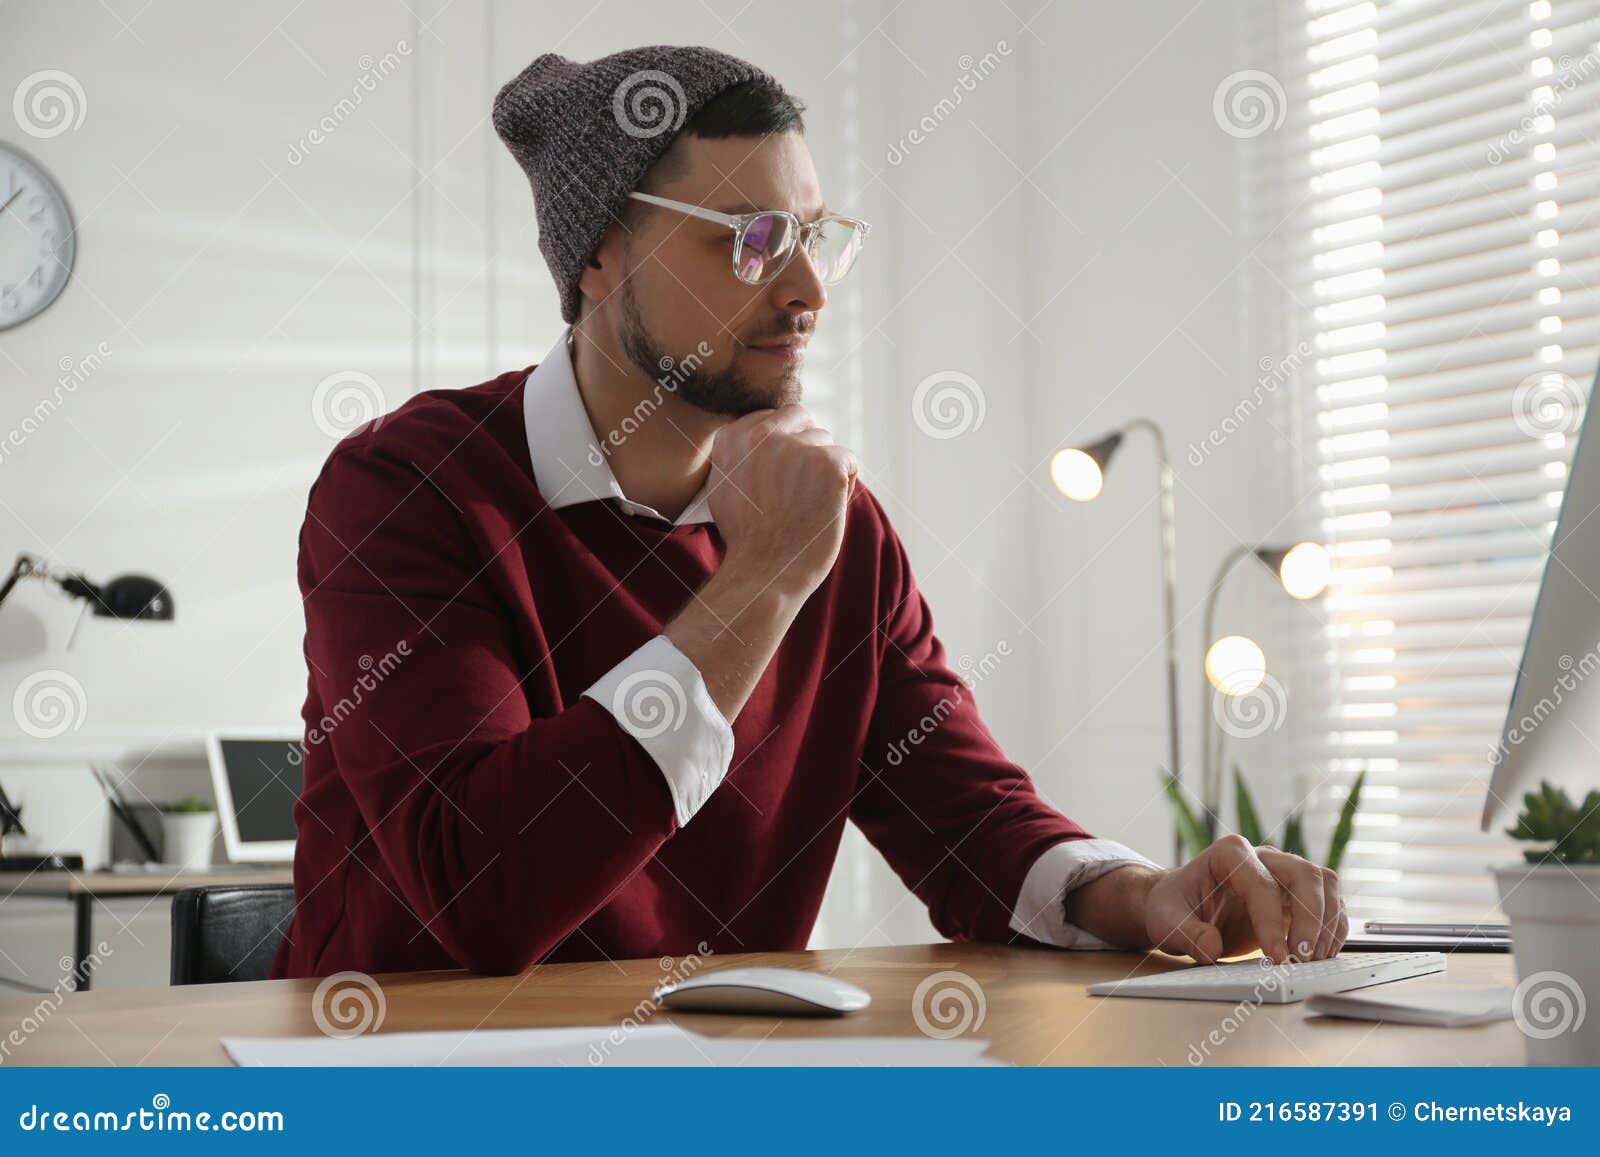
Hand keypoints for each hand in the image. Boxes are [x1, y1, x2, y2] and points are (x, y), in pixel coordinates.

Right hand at [707, 404, 857, 596]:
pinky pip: (849, 459)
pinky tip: (828, 507)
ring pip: (826, 441)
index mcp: (733, 436)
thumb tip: (763, 429)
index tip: (781, 477)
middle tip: (800, 487)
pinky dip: (846, 484)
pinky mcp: (828, 462)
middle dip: (806, 446)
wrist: (764, 571)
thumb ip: (740, 453)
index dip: (784, 445)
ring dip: (825, 469)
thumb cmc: (747, 539)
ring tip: (809, 504)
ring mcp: (796, 445)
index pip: (774, 417)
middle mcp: (762, 433)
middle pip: (802, 419)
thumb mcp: (724, 486)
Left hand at [1141, 835, 1346, 963]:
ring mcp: (1283, 873)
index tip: (1276, 956)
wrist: (1182, 908)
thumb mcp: (1165, 921)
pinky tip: (1322, 954)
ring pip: (1324, 884)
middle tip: (1302, 958)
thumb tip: (1211, 946)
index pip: (1261, 883)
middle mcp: (1263, 856)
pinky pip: (1329, 903)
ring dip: (1328, 922)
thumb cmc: (1173, 908)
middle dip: (1310, 918)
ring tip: (1314, 959)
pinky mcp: (1296, 895)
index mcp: (1230, 853)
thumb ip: (1185, 933)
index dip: (1272, 920)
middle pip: (1304, 875)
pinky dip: (1333, 928)